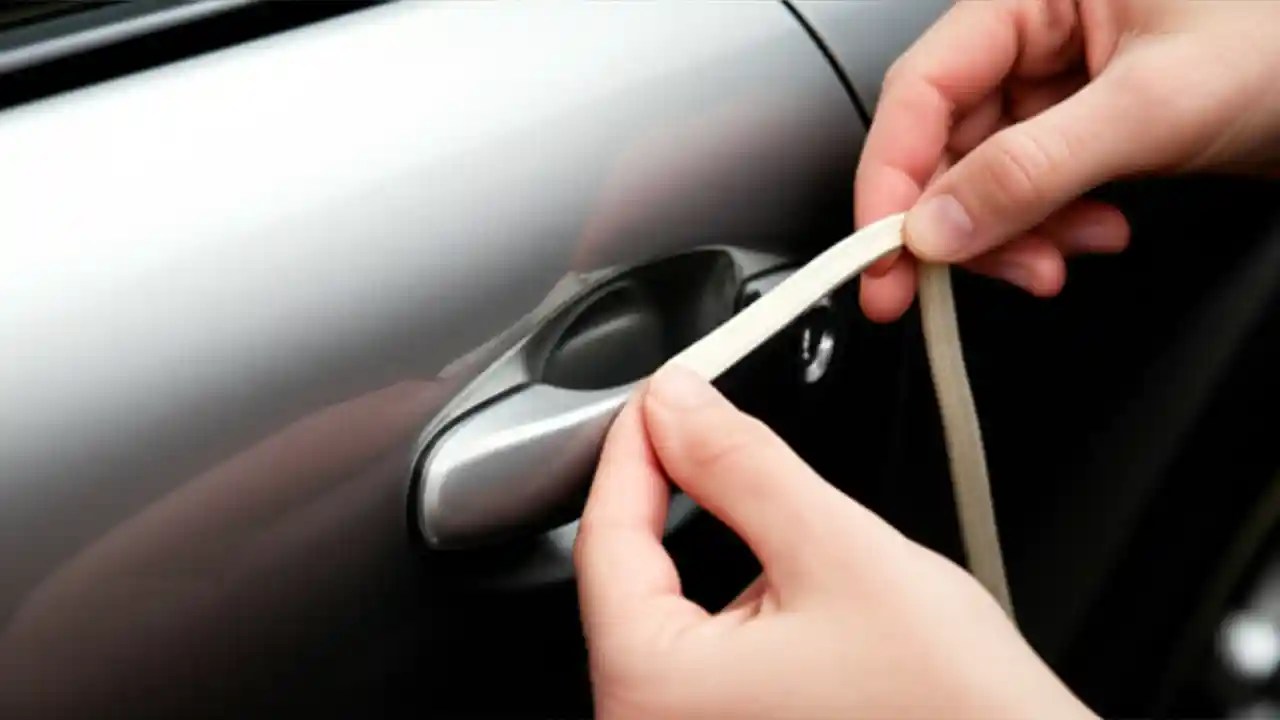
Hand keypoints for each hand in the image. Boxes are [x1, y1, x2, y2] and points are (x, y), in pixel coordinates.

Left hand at [574, 366, 1093, 718]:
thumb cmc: (949, 708)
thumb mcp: (837, 552)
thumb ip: (741, 465)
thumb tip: (677, 407)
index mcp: (652, 691)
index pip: (605, 538)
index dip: (634, 451)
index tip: (660, 400)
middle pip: (632, 579)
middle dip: (677, 500)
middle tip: (713, 432)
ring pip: (673, 615)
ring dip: (717, 556)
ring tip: (795, 547)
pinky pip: (704, 661)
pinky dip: (737, 608)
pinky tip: (796, 599)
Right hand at [856, 0, 1279, 321]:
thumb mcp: (1152, 107)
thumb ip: (1035, 169)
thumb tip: (937, 225)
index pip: (922, 89)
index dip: (891, 177)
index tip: (880, 254)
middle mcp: (1033, 33)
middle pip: (944, 141)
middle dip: (957, 222)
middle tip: (939, 288)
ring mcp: (1057, 82)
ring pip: (985, 176)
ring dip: (1011, 234)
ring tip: (1058, 261)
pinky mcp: (1081, 125)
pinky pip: (1031, 188)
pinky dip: (1049, 228)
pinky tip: (1094, 234)